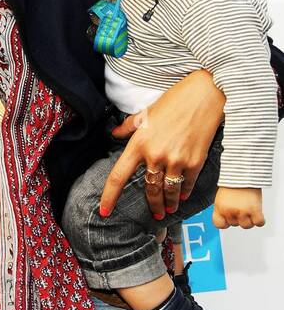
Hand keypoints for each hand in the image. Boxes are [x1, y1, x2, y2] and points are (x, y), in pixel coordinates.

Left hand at [99, 69, 224, 218]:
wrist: (206, 94)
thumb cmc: (175, 100)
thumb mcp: (146, 112)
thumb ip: (128, 126)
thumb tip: (115, 133)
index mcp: (139, 144)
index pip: (118, 177)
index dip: (109, 197)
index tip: (104, 211)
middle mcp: (155, 155)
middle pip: (148, 190)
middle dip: (152, 205)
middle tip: (154, 214)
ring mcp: (176, 161)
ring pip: (168, 192)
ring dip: (168, 204)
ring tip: (168, 209)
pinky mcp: (195, 162)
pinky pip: (186, 185)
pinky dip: (184, 193)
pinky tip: (183, 197)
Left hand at [212, 186, 264, 228]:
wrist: (243, 172)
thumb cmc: (233, 182)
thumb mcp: (222, 197)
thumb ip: (224, 208)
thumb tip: (229, 220)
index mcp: (219, 208)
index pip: (219, 224)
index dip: (225, 222)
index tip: (229, 219)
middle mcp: (229, 211)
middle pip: (235, 224)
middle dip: (238, 217)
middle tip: (242, 207)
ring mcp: (242, 211)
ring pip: (247, 225)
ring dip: (249, 220)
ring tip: (250, 210)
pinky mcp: (254, 210)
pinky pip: (258, 223)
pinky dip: (260, 220)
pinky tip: (258, 215)